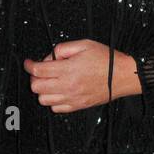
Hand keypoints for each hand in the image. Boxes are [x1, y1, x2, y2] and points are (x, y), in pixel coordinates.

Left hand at [24, 40, 141, 112]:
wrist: (124, 75)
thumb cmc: (107, 60)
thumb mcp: (85, 44)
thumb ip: (63, 48)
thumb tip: (50, 57)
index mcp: (68, 69)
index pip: (38, 70)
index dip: (29, 65)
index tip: (29, 63)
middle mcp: (68, 85)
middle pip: (36, 86)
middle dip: (35, 77)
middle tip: (42, 71)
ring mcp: (72, 98)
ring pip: (43, 99)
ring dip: (43, 90)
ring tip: (51, 82)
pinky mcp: (78, 105)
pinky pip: (56, 108)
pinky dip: (54, 101)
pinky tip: (60, 91)